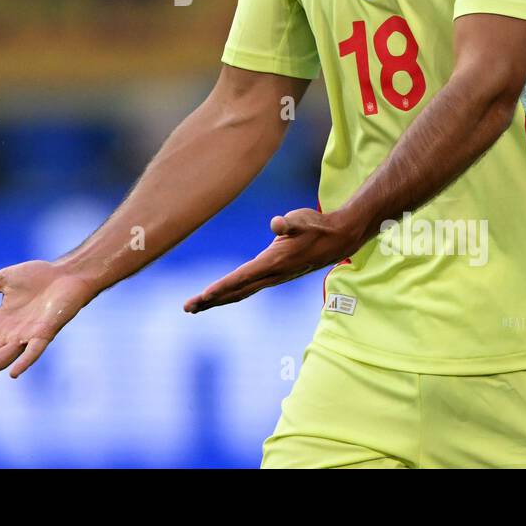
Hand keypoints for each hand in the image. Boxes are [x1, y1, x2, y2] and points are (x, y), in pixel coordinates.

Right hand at [0, 259, 96, 397]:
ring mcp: (27, 336)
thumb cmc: (38, 277)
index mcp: (0, 324)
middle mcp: (11, 336)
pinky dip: (24, 362)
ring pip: (3, 359)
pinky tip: (13, 373)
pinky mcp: (45, 333)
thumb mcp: (3, 279)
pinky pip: (33, 351)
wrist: (67, 274)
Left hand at [183, 207, 362, 312]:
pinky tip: (218, 297)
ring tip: (195, 307)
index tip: (203, 294)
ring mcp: (273, 278)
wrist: (338, 239)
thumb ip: (289, 222)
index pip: (243, 277)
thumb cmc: (317, 225)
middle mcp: (272, 275)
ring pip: (240, 293)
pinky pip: (246, 289)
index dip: (222, 286)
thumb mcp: (302, 218)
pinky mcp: (273, 276)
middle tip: (187, 307)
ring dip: (217, 300)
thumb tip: (276, 222)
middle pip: (236, 291)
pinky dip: (229, 294)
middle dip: (211, 300)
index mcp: (274, 262)